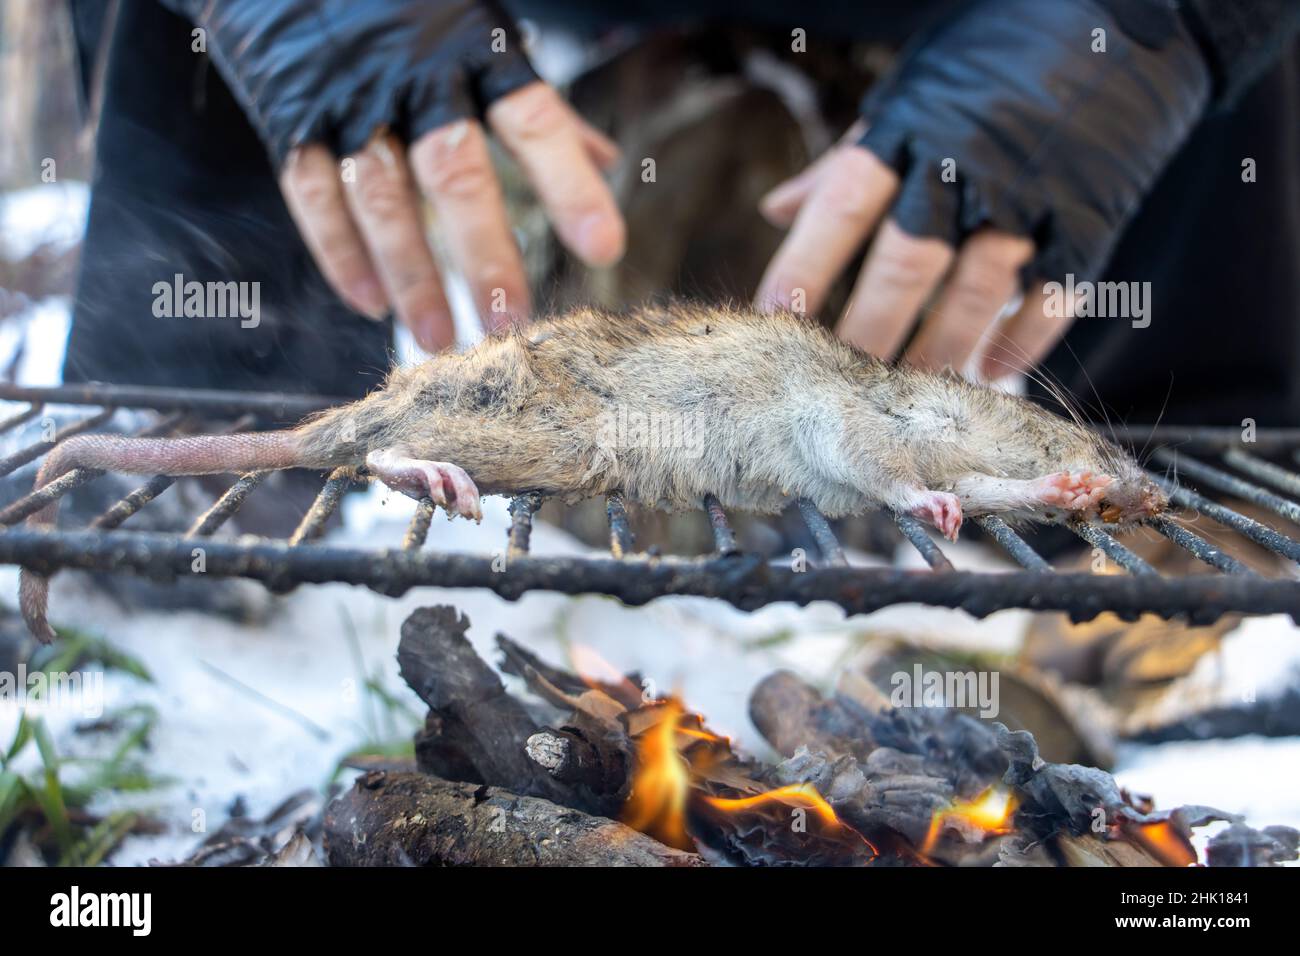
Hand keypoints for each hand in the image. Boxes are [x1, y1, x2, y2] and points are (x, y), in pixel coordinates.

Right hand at [162, 0, 623, 349]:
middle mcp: (417, 77)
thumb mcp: (485, 34)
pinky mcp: (295, 116)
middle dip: (483, 251)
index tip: (603, 248)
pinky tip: (370, 302)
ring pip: (380, 195)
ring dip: (410, 274)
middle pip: (454, 172)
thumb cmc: (410, 3)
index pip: (536, 123)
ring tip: (438, 335)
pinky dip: (341, 253)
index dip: (570, 188)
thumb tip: (606, 160)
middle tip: (508, 318)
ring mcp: (351, 98)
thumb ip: (542, 105)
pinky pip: (314, 192)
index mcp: (479, 53)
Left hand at [756, 0, 1209, 377]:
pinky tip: (991, 369)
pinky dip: (1024, 340)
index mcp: (911, 127)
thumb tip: (775, 209)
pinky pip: (1055, 294)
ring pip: (978, 290)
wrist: (1121, 20)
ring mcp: (1033, 192)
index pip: (843, 202)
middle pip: (908, 261)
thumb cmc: (992, 61)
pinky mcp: (1089, 216)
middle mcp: (968, 162)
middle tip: (841, 381)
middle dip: (870, 328)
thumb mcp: (909, 93)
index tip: (773, 316)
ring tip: (908, 391)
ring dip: (940, 349)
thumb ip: (845, 160)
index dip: (806, 263)